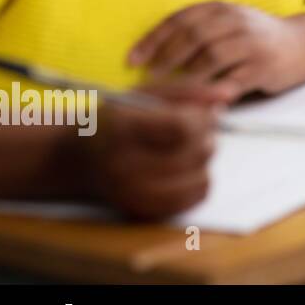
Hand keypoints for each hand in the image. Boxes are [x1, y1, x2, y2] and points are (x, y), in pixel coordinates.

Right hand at [68, 100, 216, 219]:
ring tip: (187, 149)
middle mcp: (126, 167)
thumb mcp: (145, 94)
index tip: (195, 113)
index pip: (182, 128)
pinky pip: (195, 198)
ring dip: (204, 160)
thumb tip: (229, 95)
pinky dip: (200, 180)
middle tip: (193, 130)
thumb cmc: (115, 119)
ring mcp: (134, 195)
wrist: (75, 160)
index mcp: (122, 130)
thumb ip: (189, 92)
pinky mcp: (145, 212)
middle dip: (206, 136)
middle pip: (198, 152)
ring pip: (202, 177)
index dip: (200, 118)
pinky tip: (186, 168)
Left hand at [128, 2, 304, 103]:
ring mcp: (251, 44)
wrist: (304, 45)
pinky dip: (212, 93)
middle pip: (193, 38)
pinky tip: (197, 103)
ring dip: (184, 79)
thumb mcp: (230, 24)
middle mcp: (237, 22)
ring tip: (167, 94)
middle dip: (164, 59)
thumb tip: (153, 56)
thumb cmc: (257, 38)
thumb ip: (199, 31)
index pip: (180, 20)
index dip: (152, 40)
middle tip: (148, 79)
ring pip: (210, 59)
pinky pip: (232, 82)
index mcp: (222, 9)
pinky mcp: (264, 67)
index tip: (132, 60)